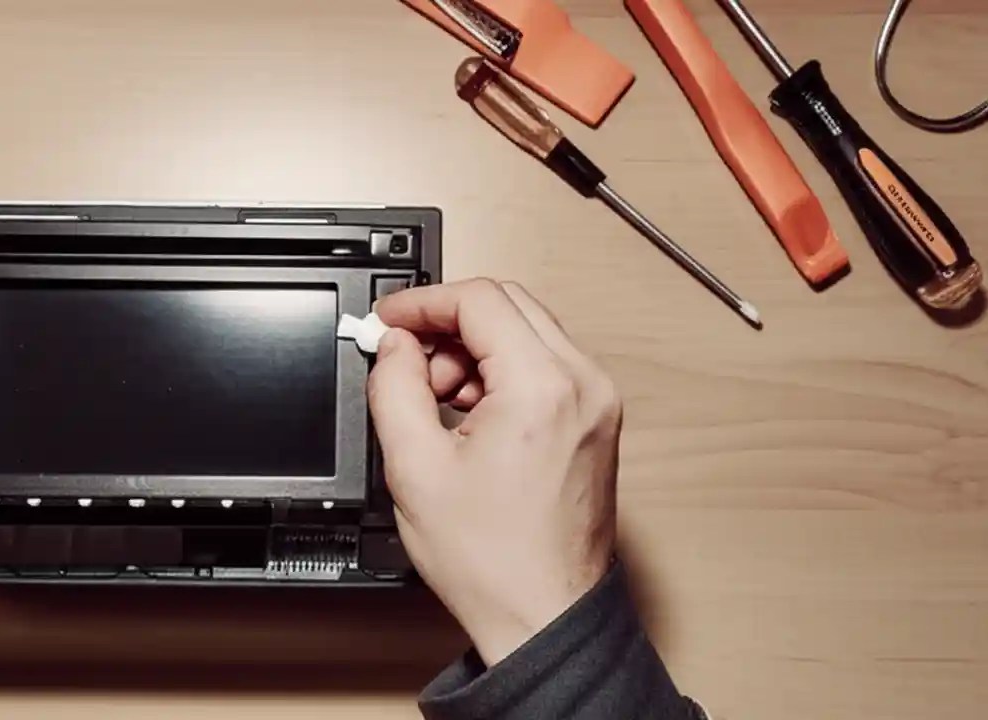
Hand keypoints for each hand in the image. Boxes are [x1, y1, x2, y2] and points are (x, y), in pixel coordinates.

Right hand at [367, 279, 621, 665]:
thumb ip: (395, 387)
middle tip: (406, 360)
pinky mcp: (597, 420)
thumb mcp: (415, 467)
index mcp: (542, 388)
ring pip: (527, 332)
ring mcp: (598, 401)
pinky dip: (501, 373)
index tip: (389, 321)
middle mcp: (583, 384)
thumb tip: (394, 347)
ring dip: (474, 349)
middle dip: (448, 324)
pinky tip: (469, 414)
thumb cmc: (493, 561)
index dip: (422, 302)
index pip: (479, 300)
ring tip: (436, 401)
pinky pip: (545, 366)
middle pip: (508, 305)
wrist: (545, 615)